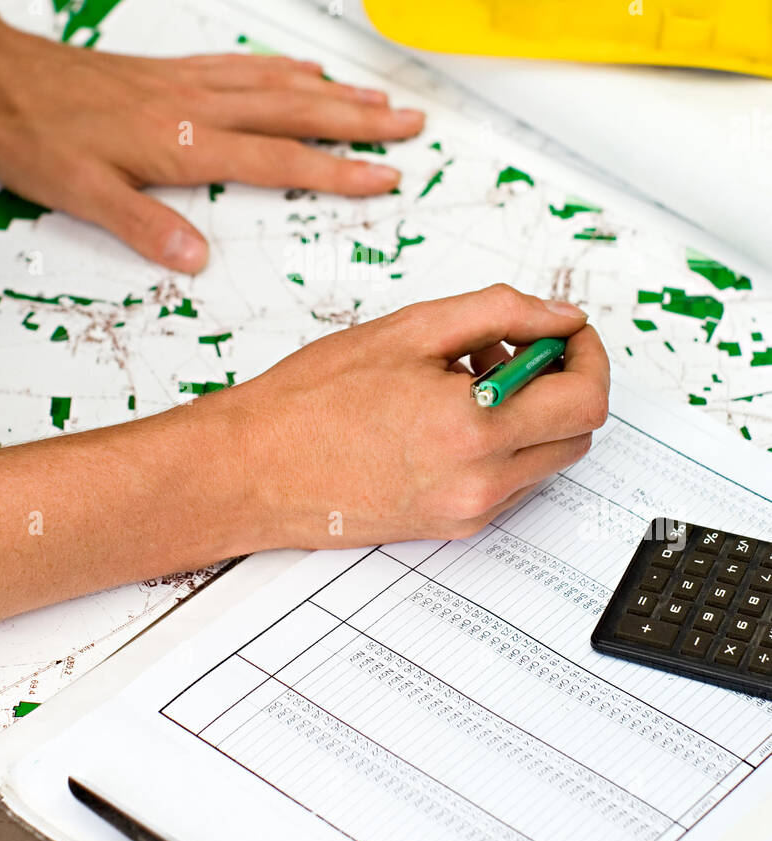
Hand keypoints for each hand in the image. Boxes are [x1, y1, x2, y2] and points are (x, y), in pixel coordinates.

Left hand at [0, 0, 423, 269]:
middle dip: (359, 120)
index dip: (337, 170)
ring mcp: (191, 84)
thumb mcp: (83, 195)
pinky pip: (245, 65)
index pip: (278, 159)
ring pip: (279, 84)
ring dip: (335, 92)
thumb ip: (144, 226)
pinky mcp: (176, 71)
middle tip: (411, 124)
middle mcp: (198, 108)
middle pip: (297, 111)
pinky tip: (304, 69)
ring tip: (379, 100)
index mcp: (184, 143)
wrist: (3, 77)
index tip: (384, 175)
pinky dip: (285, 68)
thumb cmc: (40, 135)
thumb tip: (196, 259)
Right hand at [193, 285, 610, 553]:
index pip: (584, 397)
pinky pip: (510, 481)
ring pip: (547, 458)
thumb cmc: (311, 401)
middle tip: (518, 345)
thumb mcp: (408, 330)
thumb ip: (498, 313)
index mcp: (475, 429)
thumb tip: (558, 315)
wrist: (253, 469)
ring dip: (534, 411)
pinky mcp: (452, 528)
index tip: (566, 329)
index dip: (588, 352)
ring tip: (470, 375)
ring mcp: (469, 512)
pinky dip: (502, 441)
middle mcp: (482, 483)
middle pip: (578, 433)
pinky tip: (449, 410)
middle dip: (564, 381)